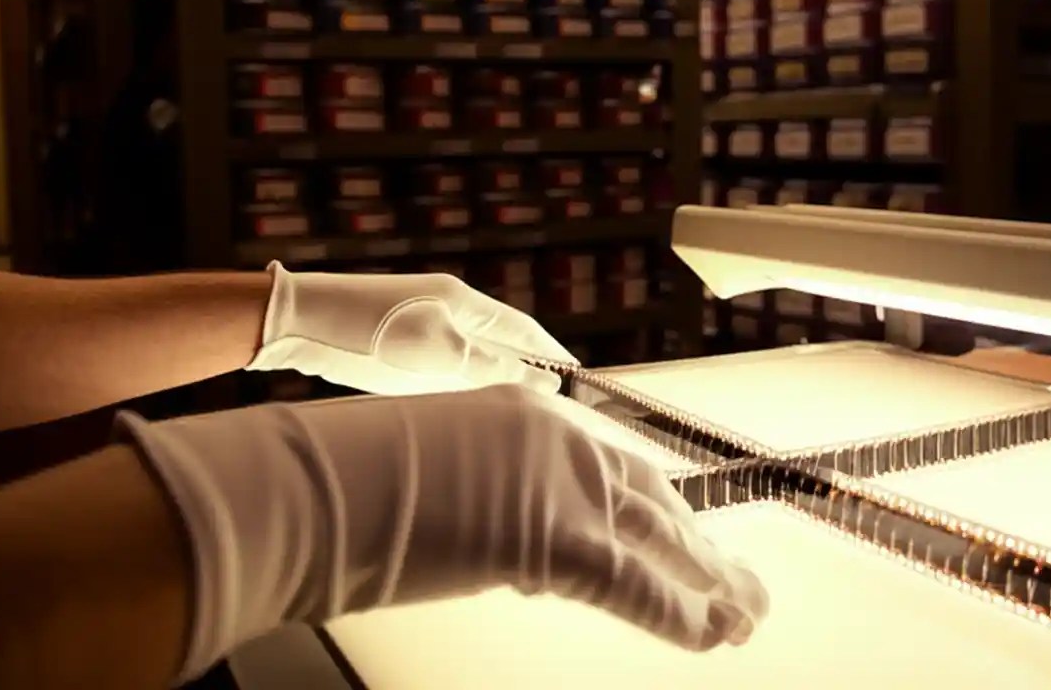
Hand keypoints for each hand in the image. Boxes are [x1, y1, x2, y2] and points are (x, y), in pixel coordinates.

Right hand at [118, 385, 768, 683]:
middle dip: (702, 548)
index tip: (691, 540)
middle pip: (653, 500)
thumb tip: (504, 540)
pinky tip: (714, 634)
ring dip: (710, 584)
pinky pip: (635, 583)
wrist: (303, 485)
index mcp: (526, 416)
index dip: (661, 514)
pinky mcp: (552, 538)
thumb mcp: (433, 474)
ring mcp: (558, 486)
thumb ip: (487, 497)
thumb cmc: (341, 482)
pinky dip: (680, 612)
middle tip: (743, 583)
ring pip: (660, 540)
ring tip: (747, 615)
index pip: (616, 469)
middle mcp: (557, 441)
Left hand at [246, 261, 576, 394]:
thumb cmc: (370, 332)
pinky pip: (436, 366)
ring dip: (486, 380)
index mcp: (461, 300)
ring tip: (510, 411)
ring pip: (465, 356)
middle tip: (546, 401)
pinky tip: (455, 408)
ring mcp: (415, 322)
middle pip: (495, 341)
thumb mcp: (440, 354)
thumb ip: (490, 368)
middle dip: (521, 369)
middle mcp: (443, 307)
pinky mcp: (389, 342)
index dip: (548, 353)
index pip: (520, 328)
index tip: (573, 376)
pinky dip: (454, 386)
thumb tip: (540, 382)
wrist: (296, 321)